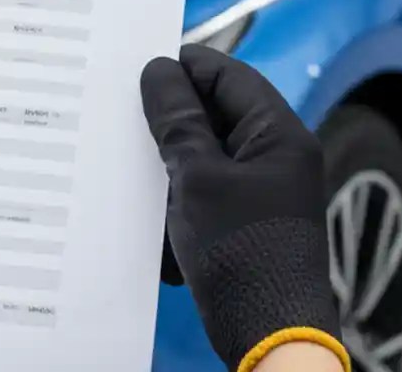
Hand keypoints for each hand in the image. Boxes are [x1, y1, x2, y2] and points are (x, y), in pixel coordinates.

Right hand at [140, 45, 346, 371]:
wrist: (267, 334)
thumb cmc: (242, 250)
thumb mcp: (198, 178)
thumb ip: (178, 121)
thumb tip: (159, 70)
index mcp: (279, 135)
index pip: (229, 76)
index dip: (184, 67)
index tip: (137, 70)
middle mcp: (276, 157)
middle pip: (216, 114)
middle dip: (169, 118)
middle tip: (121, 114)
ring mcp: (261, 192)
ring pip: (205, 154)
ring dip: (168, 160)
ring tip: (128, 164)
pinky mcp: (244, 223)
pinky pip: (204, 191)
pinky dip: (176, 195)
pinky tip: (147, 208)